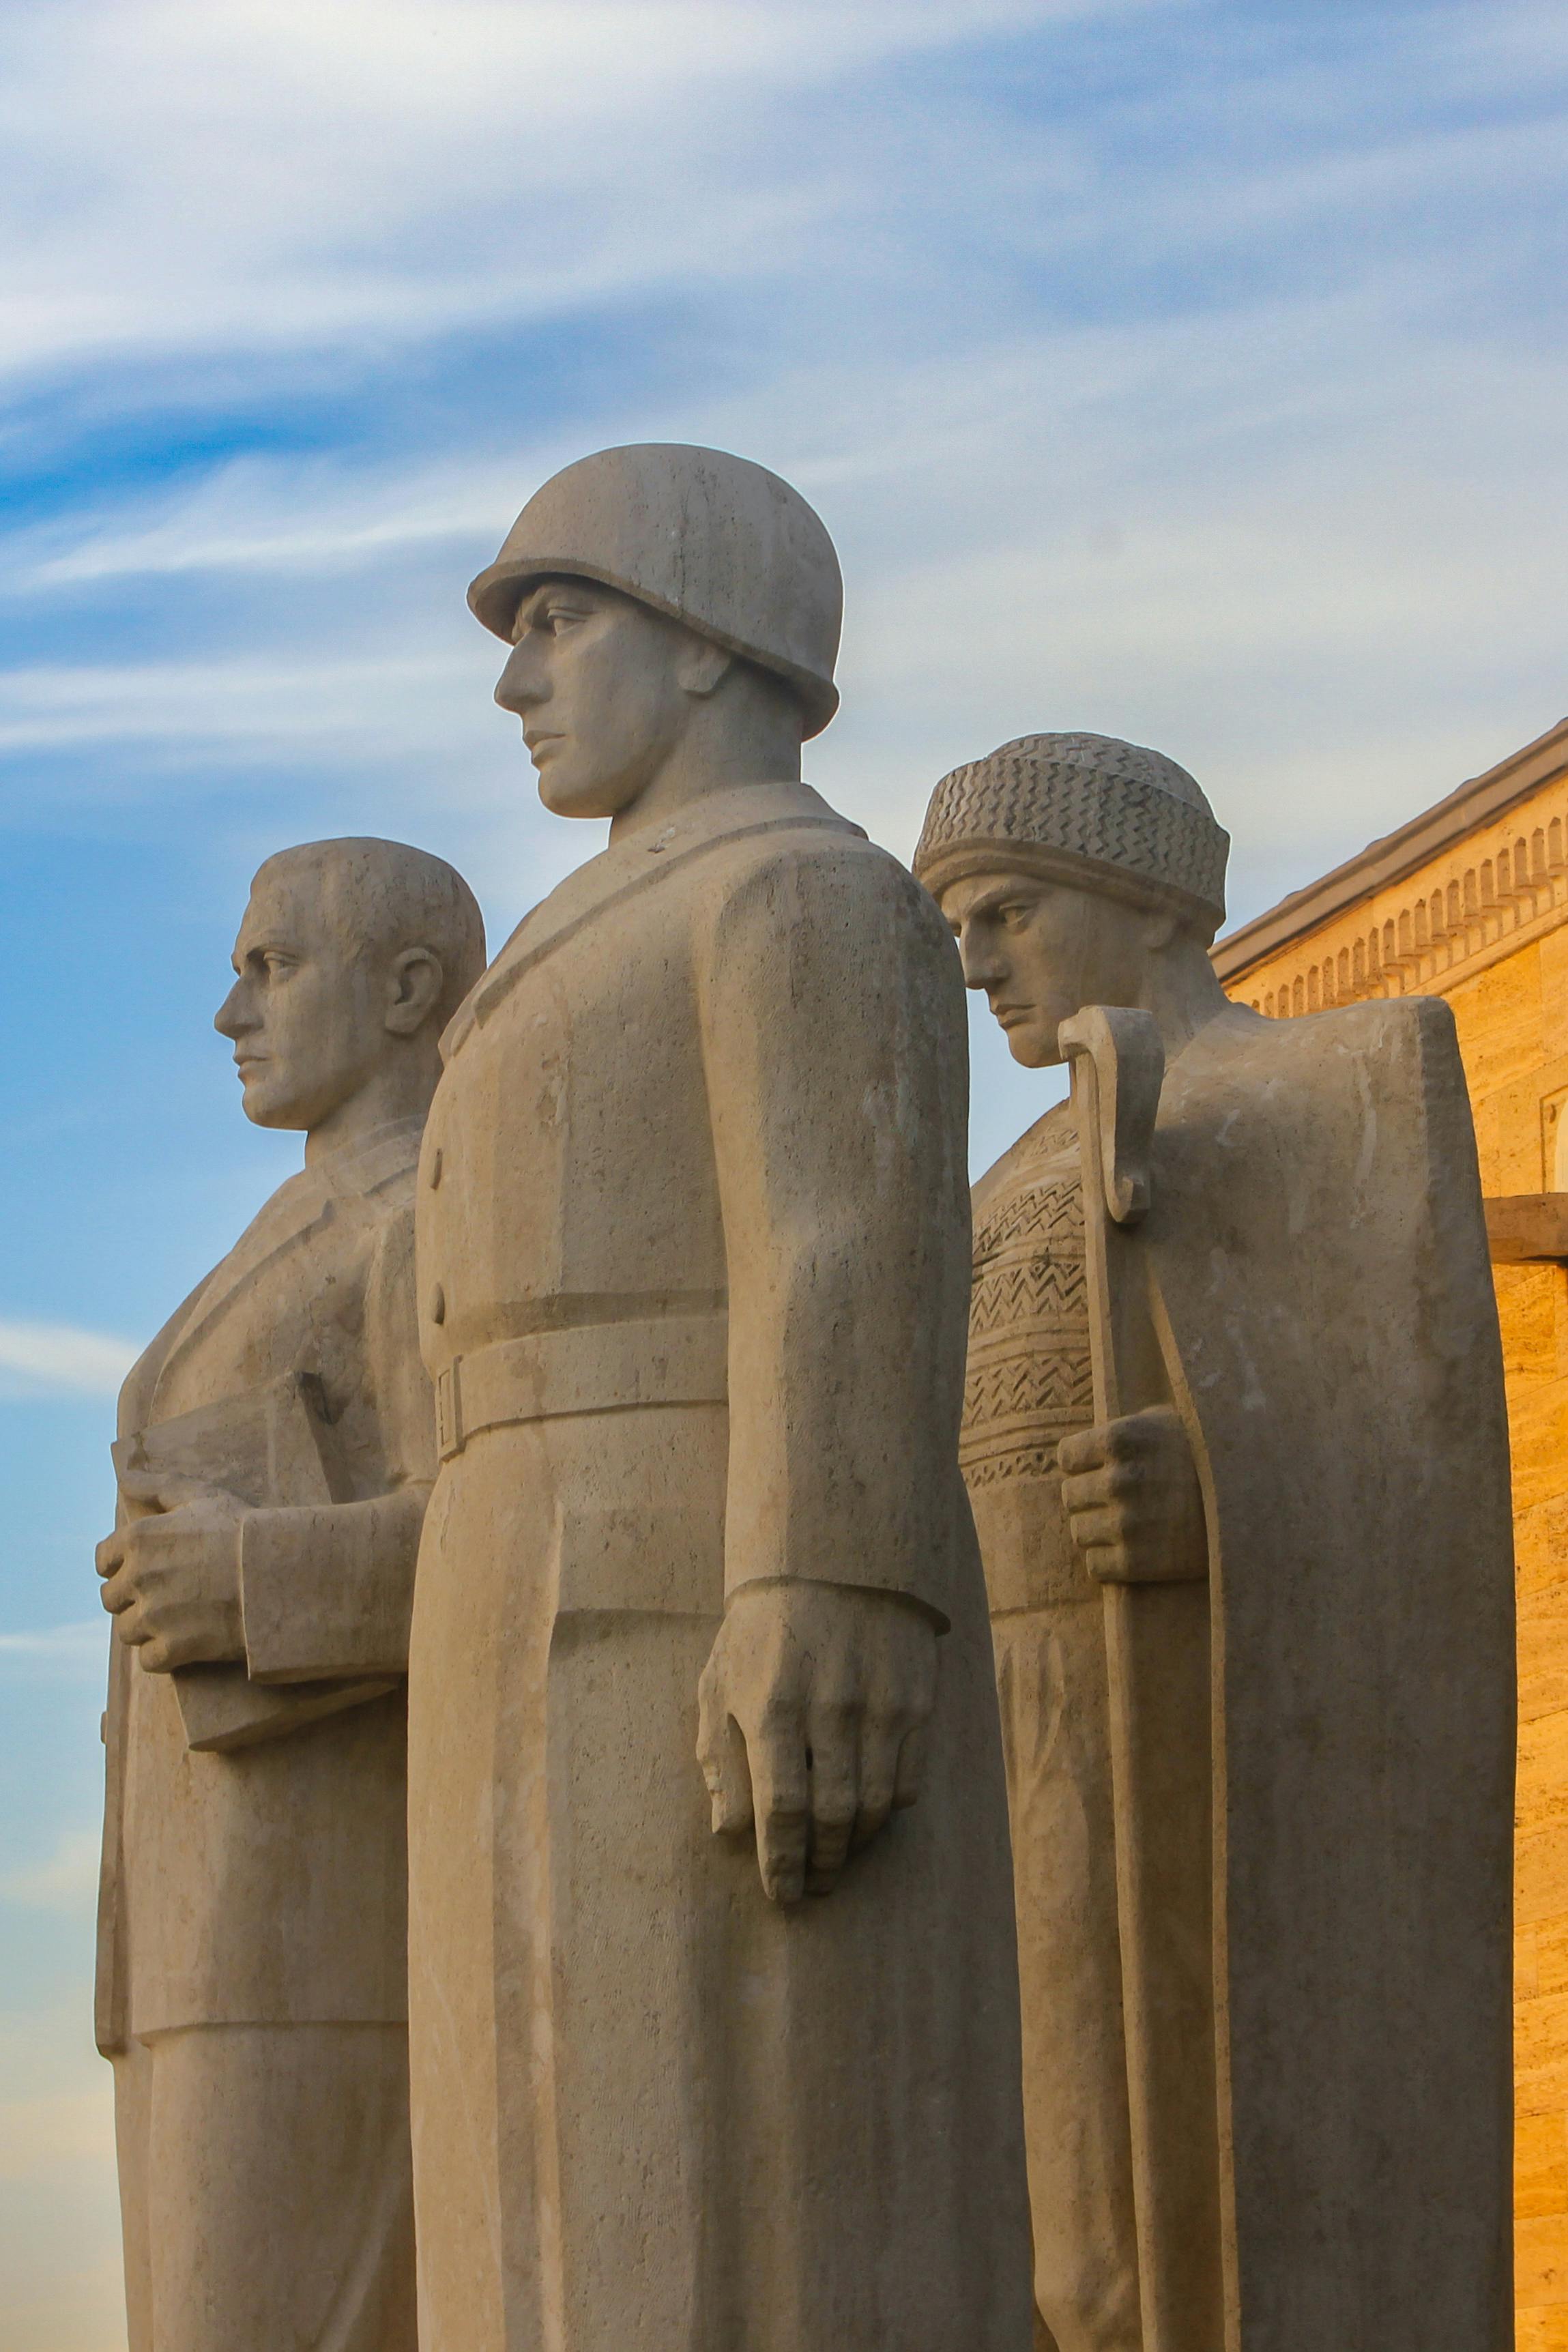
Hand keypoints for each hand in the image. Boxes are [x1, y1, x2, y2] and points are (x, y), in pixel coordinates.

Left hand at [96, 1472, 246, 1670]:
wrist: (281, 1573)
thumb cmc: (242, 1531)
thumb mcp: (201, 1496)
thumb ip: (156, 1486)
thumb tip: (123, 1478)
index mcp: (139, 1538)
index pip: (104, 1561)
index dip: (122, 1565)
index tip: (146, 1569)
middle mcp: (138, 1577)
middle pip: (112, 1599)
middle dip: (134, 1598)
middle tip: (169, 1595)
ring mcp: (154, 1616)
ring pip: (128, 1631)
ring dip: (147, 1628)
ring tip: (179, 1618)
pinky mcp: (173, 1648)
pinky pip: (150, 1659)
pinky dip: (164, 1654)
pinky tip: (187, 1641)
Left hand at [696, 1581, 937, 1905]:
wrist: (835, 1558)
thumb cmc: (763, 1629)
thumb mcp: (720, 1680)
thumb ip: (719, 1754)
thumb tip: (727, 1830)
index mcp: (772, 1706)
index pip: (780, 1811)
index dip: (782, 1863)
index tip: (782, 1894)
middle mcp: (829, 1709)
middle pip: (832, 1818)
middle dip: (821, 1866)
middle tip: (813, 1888)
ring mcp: (880, 1705)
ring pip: (874, 1807)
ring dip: (854, 1846)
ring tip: (837, 1859)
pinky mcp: (917, 1701)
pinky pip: (908, 1783)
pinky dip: (887, 1811)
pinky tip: (868, 1814)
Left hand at [1058, 1404, 1207, 1584]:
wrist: (1255, 1506)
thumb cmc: (1208, 1459)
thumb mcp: (1167, 1424)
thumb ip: (1125, 1430)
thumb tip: (1084, 1446)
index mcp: (1122, 1439)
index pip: (1067, 1457)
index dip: (1083, 1464)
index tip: (1102, 1470)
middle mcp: (1119, 1480)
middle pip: (1071, 1496)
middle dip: (1092, 1498)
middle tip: (1121, 1502)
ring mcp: (1127, 1523)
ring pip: (1079, 1532)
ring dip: (1098, 1530)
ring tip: (1128, 1527)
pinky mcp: (1137, 1563)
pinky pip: (1095, 1565)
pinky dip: (1109, 1561)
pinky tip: (1133, 1550)